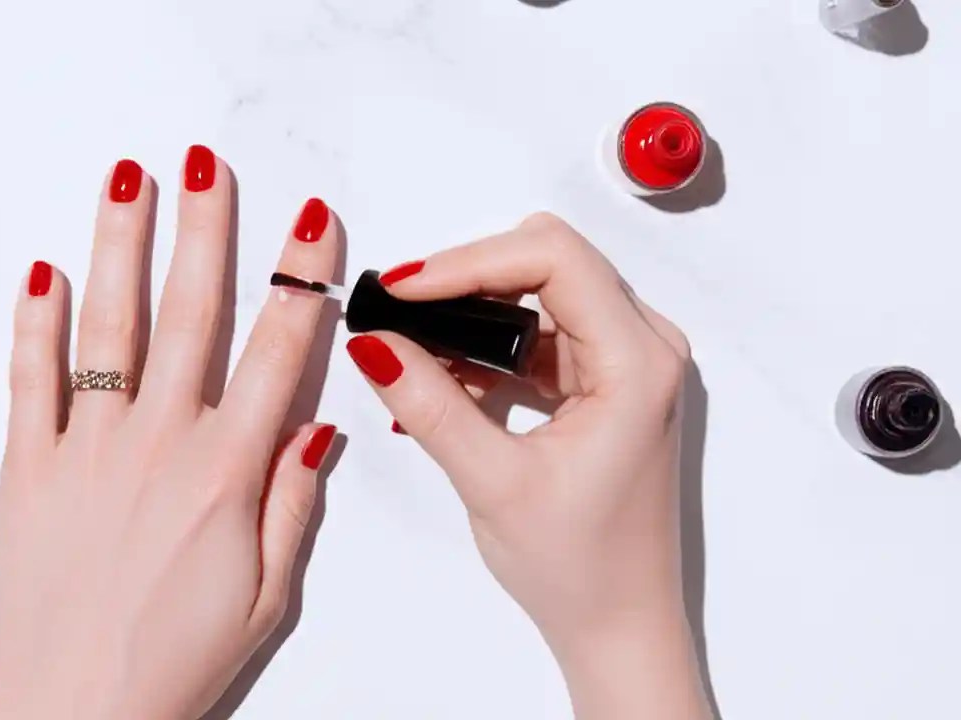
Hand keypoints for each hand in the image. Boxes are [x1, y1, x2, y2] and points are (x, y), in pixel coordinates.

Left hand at [0, 148, 340, 719]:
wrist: (74, 707)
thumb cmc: (173, 660)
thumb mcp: (267, 594)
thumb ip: (294, 503)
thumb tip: (319, 428)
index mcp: (226, 473)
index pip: (276, 351)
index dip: (298, 279)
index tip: (309, 224)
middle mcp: (158, 443)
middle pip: (190, 312)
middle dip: (204, 229)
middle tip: (208, 167)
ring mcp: (87, 447)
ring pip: (110, 324)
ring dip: (121, 245)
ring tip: (128, 184)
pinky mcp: (28, 466)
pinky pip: (30, 378)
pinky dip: (33, 321)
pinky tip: (42, 271)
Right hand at [348, 214, 709, 719]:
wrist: (619, 623)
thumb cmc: (582, 568)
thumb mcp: (494, 483)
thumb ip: (431, 405)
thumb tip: (374, 342)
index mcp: (637, 364)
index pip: (554, 259)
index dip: (470, 260)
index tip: (405, 288)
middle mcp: (644, 348)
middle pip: (549, 261)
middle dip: (468, 275)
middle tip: (399, 308)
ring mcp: (627, 363)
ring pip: (542, 291)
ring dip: (475, 308)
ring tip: (412, 344)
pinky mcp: (605, 382)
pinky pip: (541, 331)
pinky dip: (489, 342)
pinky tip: (444, 373)